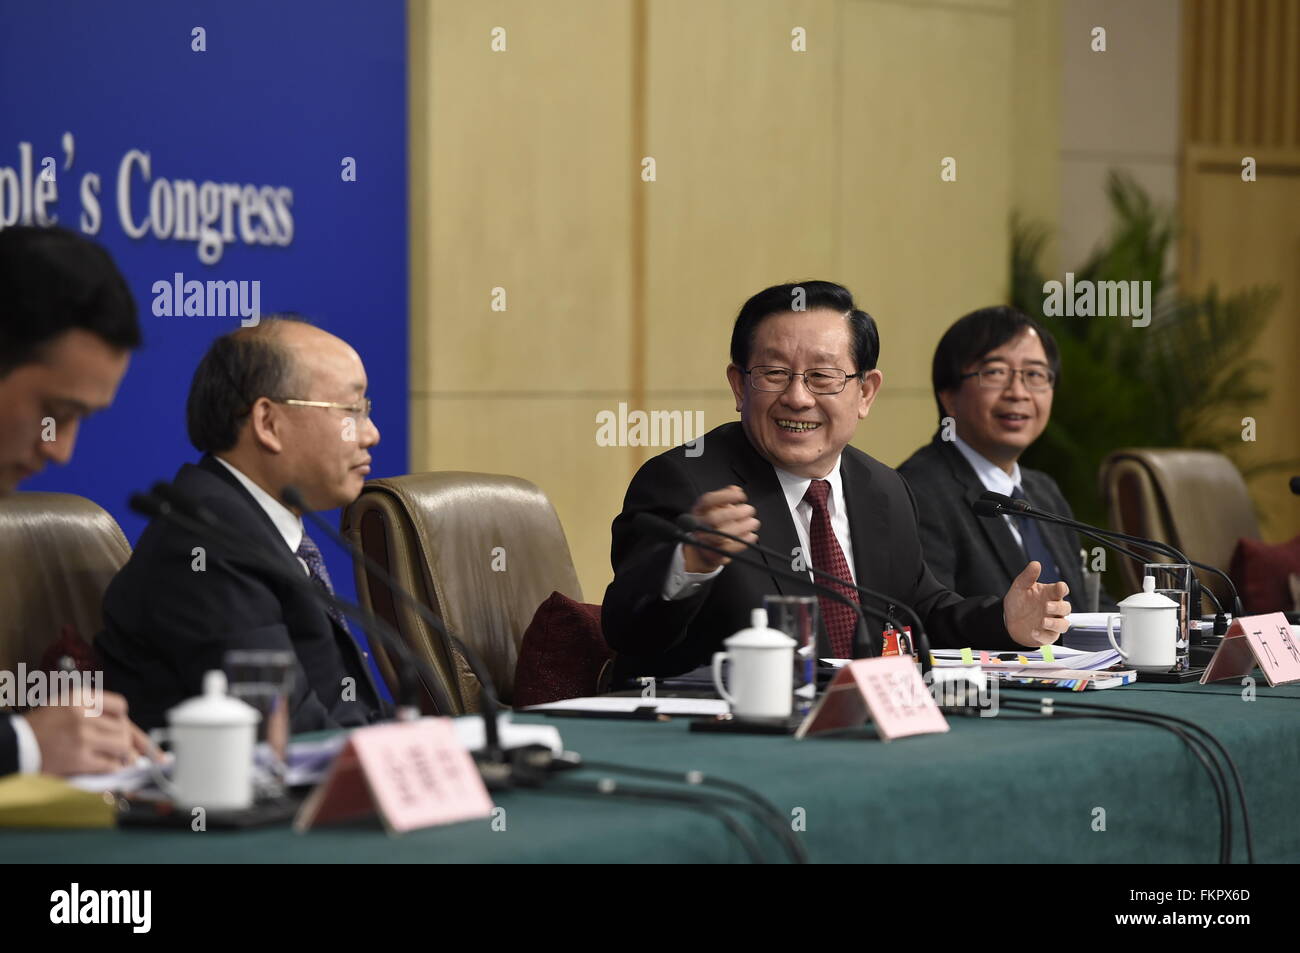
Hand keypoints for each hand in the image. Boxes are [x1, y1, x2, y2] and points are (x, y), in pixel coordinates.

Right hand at [24, 691, 156, 775]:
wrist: (17, 745)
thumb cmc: (44, 726)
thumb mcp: (67, 705)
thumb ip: (95, 711)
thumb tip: (126, 726)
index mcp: (81, 697)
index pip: (120, 706)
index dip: (125, 719)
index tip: (127, 729)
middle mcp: (83, 714)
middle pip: (123, 727)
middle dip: (126, 740)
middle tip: (124, 749)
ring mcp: (82, 737)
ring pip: (121, 745)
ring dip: (123, 754)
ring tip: (119, 757)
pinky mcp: (79, 759)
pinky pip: (110, 764)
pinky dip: (114, 767)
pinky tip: (110, 767)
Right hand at [681, 485, 759, 573]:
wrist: (702, 549)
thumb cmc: (711, 524)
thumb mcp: (714, 508)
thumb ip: (724, 497)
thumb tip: (735, 489)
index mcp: (698, 510)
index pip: (708, 500)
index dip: (725, 496)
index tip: (741, 495)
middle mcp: (698, 526)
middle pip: (714, 518)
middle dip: (735, 513)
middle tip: (750, 510)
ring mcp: (704, 541)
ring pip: (722, 535)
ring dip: (742, 528)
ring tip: (754, 522)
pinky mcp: (712, 555)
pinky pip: (729, 550)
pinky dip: (743, 541)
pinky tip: (752, 535)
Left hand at [1002, 561, 1070, 646]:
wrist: (1008, 620)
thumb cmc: (1018, 602)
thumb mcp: (1019, 587)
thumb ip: (1027, 577)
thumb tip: (1035, 564)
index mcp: (1050, 594)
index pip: (1062, 590)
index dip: (1062, 589)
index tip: (1059, 588)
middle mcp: (1054, 609)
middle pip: (1066, 607)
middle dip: (1059, 607)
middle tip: (1046, 606)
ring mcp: (1052, 623)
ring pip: (1063, 624)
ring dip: (1055, 623)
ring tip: (1043, 621)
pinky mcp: (1047, 635)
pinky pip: (1050, 637)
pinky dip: (1043, 635)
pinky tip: (1034, 632)